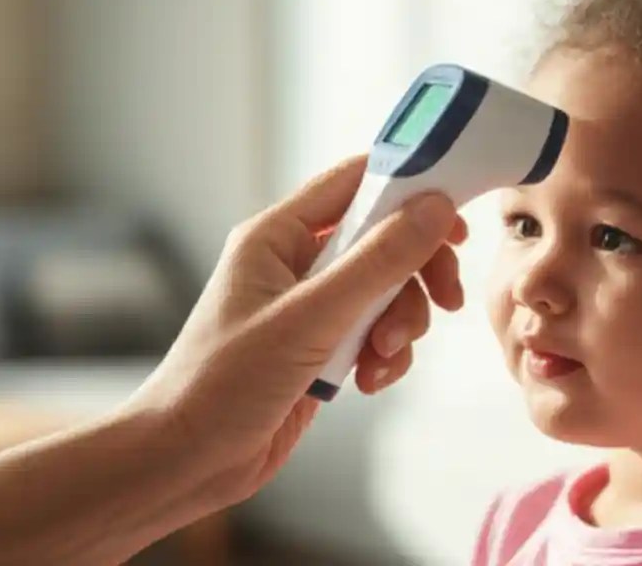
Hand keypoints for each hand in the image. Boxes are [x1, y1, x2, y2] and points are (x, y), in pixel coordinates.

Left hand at [128, 155, 466, 509]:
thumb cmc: (223, 383)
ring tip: (381, 358)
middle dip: (416, 273)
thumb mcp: (311, 317)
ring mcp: (308, 308)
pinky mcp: (318, 349)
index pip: (355, 182)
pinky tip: (367, 383)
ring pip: (385, 292)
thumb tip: (434, 208)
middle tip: (445, 301)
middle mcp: (294, 264)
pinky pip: (373, 334)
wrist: (187, 460)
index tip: (455, 220)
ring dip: (400, 324)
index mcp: (277, 235)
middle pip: (382, 240)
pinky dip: (383, 357)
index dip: (410, 190)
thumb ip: (377, 261)